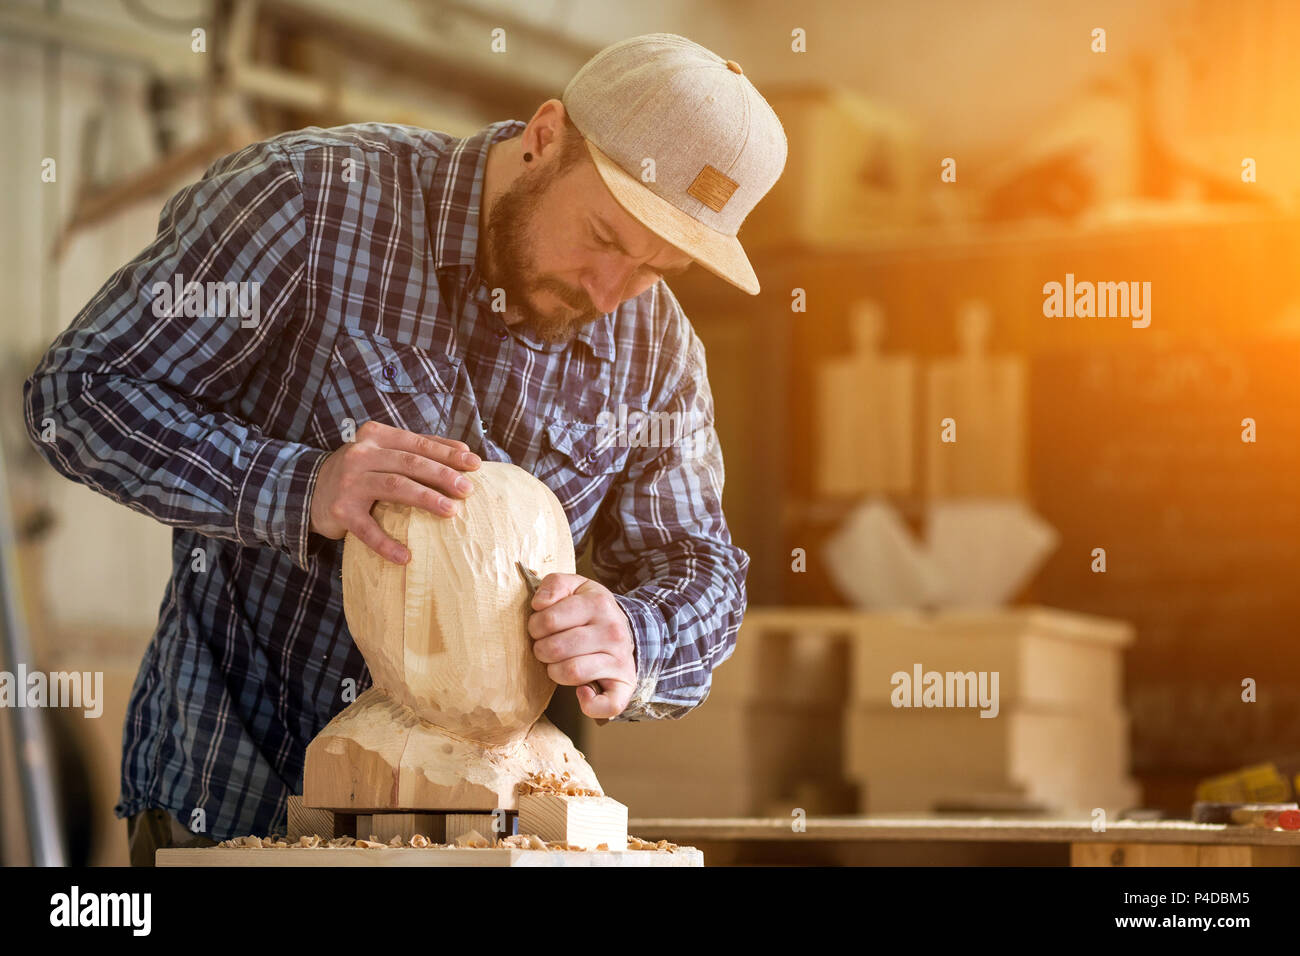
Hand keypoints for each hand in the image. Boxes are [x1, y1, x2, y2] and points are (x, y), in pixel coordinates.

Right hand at [309, 420, 479, 563]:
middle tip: (467, 489)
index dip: (447, 454)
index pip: (417, 443)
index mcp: (376, 436)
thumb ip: (419, 449)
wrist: (310, 490)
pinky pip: (367, 529)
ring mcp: (349, 482)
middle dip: (442, 475)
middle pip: (409, 463)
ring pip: (394, 487)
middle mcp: (361, 454)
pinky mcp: (340, 511)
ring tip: (451, 511)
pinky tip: (406, 556)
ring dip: (425, 499)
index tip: (475, 465)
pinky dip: (386, 544)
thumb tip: (464, 453)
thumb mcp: (384, 452)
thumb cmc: (361, 471)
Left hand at [527, 573, 636, 719]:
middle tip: (546, 646)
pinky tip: (582, 692)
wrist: (628, 630)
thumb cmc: (592, 610)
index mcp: (598, 604)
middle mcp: (612, 631)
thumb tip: (539, 604)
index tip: (540, 628)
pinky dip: (590, 705)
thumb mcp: (576, 586)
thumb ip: (554, 584)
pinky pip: (609, 704)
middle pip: (556, 648)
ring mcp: (620, 659)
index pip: (549, 619)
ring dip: (555, 671)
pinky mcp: (625, 684)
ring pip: (572, 672)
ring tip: (557, 663)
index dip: (535, 626)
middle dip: (541, 650)